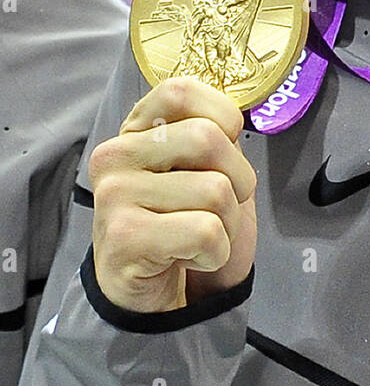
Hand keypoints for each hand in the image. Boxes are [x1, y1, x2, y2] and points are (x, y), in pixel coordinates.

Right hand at [89, 78, 256, 312]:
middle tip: (221, 206)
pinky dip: (216, 252)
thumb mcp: (206, 169)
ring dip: (227, 223)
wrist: (156, 295)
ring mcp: (114, 195)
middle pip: (208, 138)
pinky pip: (205, 232)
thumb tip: (239, 112)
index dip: (223, 116)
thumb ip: (214, 135)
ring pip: (215, 190)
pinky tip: (189, 258)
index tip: (225, 150)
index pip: (181, 90)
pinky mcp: (125, 237)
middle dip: (239, 179)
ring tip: (198, 236)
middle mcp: (116, 155)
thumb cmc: (187, 223)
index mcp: (136, 129)